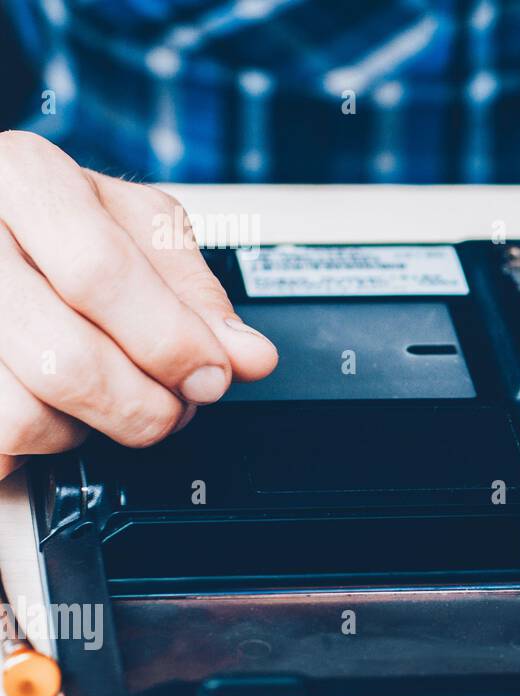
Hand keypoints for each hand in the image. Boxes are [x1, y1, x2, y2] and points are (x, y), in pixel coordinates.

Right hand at [0, 131, 277, 479]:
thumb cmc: (56, 217)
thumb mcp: (134, 225)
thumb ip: (193, 290)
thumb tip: (248, 357)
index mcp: (26, 180)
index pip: (100, 274)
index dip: (169, 341)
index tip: (212, 375)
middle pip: (64, 359)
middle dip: (143, 406)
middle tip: (173, 405)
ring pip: (21, 415)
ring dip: (86, 429)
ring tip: (106, 398)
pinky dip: (35, 443)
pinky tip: (52, 406)